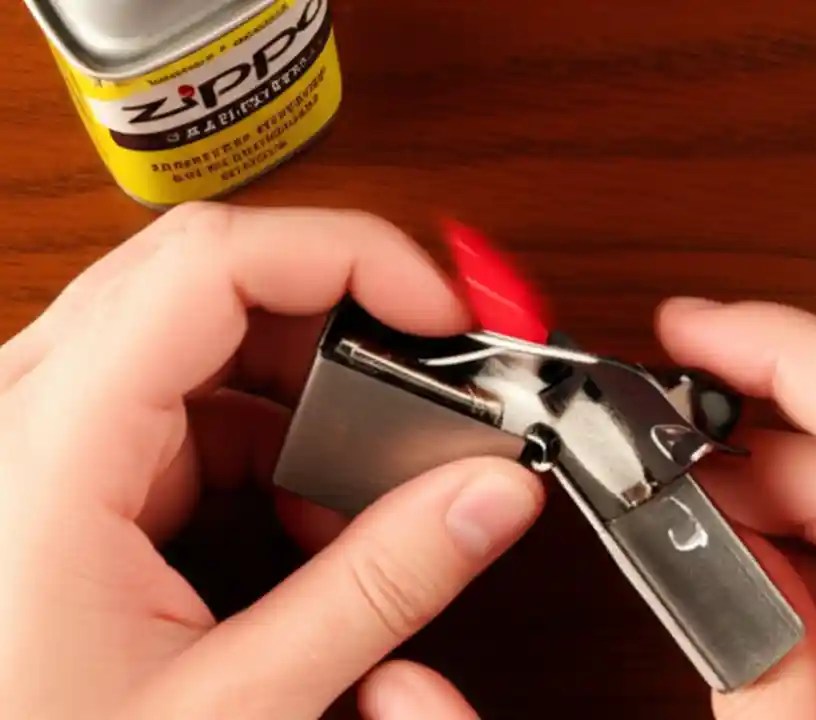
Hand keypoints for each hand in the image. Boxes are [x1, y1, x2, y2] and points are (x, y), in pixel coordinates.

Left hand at [0, 203, 544, 719]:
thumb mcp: (235, 700)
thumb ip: (382, 587)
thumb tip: (488, 495)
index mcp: (49, 448)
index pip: (214, 260)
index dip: (349, 257)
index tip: (438, 312)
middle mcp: (26, 412)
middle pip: (215, 276)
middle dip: (347, 317)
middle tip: (435, 373)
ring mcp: (41, 430)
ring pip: (204, 332)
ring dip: (310, 385)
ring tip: (369, 472)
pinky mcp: (64, 461)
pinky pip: (185, 395)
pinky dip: (269, 434)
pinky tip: (307, 507)